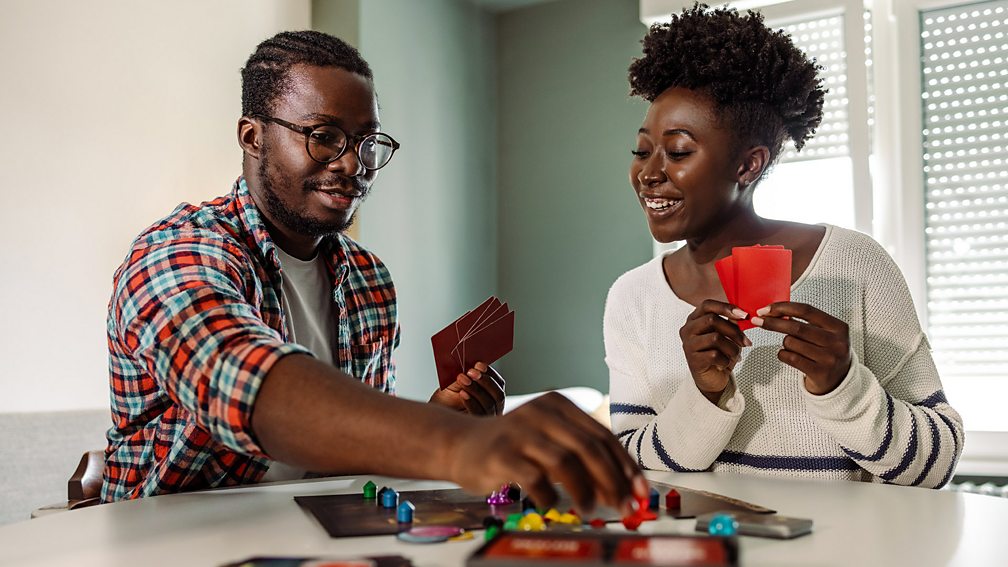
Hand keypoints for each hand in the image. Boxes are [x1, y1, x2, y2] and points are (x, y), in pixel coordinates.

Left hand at [429, 361, 505, 415]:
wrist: (434, 417)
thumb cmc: (446, 401)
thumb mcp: (456, 384)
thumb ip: (466, 376)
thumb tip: (472, 366)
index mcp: (491, 394)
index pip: (499, 383)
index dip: (491, 373)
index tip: (479, 364)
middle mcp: (494, 408)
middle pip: (498, 395)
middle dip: (485, 381)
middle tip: (471, 372)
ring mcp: (487, 420)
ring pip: (489, 404)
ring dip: (475, 389)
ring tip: (462, 379)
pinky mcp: (477, 426)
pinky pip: (479, 414)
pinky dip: (471, 401)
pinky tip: (462, 393)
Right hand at [447, 392, 648, 514]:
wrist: (462, 445)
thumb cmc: (515, 446)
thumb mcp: (550, 440)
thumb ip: (582, 457)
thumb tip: (624, 488)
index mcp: (558, 404)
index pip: (602, 435)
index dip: (625, 464)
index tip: (639, 490)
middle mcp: (540, 412)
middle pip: (588, 447)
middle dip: (612, 481)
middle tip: (622, 507)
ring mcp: (519, 431)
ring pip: (565, 462)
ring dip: (584, 491)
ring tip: (590, 509)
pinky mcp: (500, 454)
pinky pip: (534, 478)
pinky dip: (549, 495)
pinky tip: (552, 504)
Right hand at [680, 300, 750, 402]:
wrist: (712, 378)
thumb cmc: (718, 354)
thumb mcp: (726, 335)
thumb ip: (730, 322)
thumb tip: (740, 314)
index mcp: (695, 319)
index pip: (707, 305)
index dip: (726, 307)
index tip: (743, 315)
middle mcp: (688, 330)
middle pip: (712, 320)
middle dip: (733, 331)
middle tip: (745, 342)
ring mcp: (688, 345)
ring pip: (715, 338)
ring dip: (731, 348)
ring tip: (735, 355)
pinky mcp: (693, 360)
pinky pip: (714, 355)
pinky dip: (725, 360)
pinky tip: (724, 363)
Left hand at [751, 302, 850, 394]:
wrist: (839, 381)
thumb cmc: (826, 352)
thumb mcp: (824, 334)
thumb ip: (805, 321)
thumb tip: (774, 311)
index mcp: (838, 327)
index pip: (806, 310)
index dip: (783, 307)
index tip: (765, 309)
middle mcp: (837, 342)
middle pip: (796, 327)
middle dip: (772, 323)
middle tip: (757, 320)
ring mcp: (829, 358)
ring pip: (791, 343)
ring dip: (784, 343)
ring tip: (793, 348)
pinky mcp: (820, 372)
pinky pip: (790, 358)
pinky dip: (783, 354)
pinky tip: (789, 356)